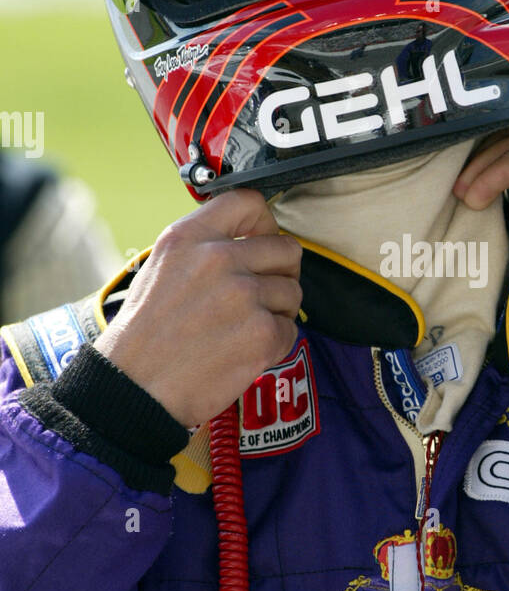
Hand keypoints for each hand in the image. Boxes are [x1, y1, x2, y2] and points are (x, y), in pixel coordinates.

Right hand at [95, 189, 301, 426]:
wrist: (134, 388)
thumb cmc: (144, 335)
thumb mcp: (160, 267)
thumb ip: (203, 245)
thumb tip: (249, 238)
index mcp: (189, 238)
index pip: (249, 201)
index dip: (264, 222)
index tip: (262, 240)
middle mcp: (218, 260)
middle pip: (286, 249)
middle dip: (280, 272)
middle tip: (261, 293)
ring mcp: (244, 296)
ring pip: (293, 291)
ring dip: (278, 310)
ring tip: (245, 326)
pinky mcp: (262, 334)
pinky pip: (290, 329)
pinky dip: (275, 342)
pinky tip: (244, 349)